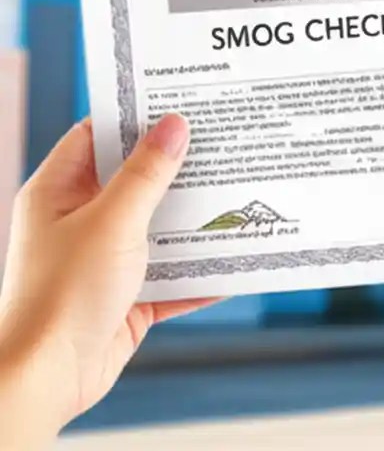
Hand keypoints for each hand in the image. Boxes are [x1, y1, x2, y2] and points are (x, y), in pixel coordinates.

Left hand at [0, 115, 217, 444]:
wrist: (47, 376)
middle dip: (181, 169)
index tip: (182, 101)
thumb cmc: (63, 294)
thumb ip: (147, 174)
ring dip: (198, 221)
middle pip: (138, 181)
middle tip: (227, 145)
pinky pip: (174, 275)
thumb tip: (174, 125)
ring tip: (242, 197)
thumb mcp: (112, 222)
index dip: (137, 117)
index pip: (99, 136)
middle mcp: (80, 220)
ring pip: (161, 228)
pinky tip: (237, 259)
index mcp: (59, 191)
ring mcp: (105, 259)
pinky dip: (203, 270)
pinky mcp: (128, 296)